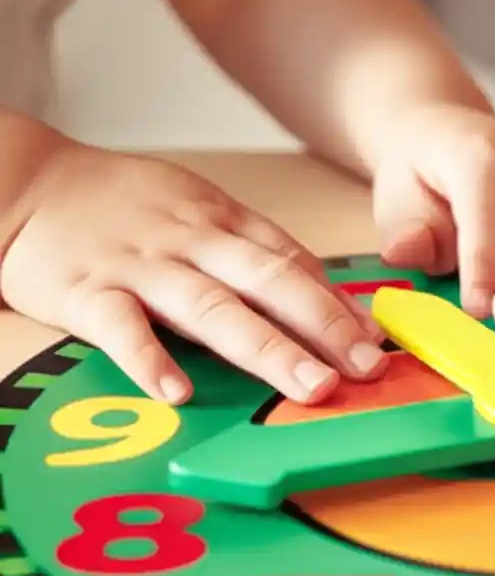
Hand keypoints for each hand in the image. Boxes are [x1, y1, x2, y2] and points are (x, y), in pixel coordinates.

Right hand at [0, 143, 386, 405]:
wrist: (26, 183)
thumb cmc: (125, 207)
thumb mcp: (199, 212)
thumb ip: (256, 254)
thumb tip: (328, 300)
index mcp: (224, 221)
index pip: (294, 262)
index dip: (339, 303)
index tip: (378, 341)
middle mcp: (192, 241)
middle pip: (269, 282)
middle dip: (324, 326)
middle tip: (366, 368)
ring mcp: (141, 266)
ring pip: (211, 307)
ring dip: (266, 348)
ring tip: (310, 387)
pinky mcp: (86, 291)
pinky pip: (121, 327)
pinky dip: (149, 359)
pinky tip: (178, 393)